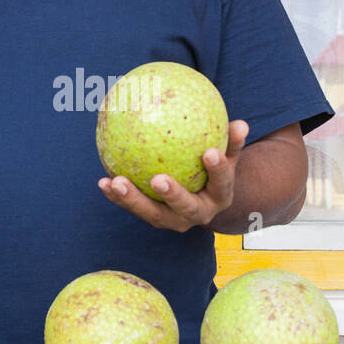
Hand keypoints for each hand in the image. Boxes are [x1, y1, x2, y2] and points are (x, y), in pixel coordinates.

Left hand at [97, 119, 249, 231]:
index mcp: (220, 196)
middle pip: (184, 208)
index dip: (217, 169)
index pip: (221, 182)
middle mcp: (197, 213)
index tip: (210, 152)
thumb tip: (241, 123)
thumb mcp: (227, 156)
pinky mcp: (154, 218)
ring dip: (133, 200)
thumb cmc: (213, 169)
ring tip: (116, 182)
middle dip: (172, 195)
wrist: (205, 200)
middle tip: (158, 179)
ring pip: (153, 214)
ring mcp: (174, 220)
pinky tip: (103, 182)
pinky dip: (118, 196)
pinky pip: (134, 207)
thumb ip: (231, 141)